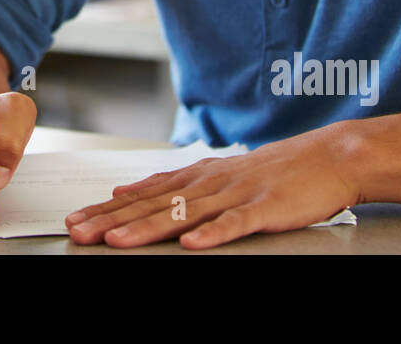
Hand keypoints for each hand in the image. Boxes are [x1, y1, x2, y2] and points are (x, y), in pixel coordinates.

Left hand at [64, 121, 361, 248]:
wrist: (327, 157)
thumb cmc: (272, 171)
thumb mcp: (214, 173)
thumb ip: (171, 185)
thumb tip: (125, 191)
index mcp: (194, 177)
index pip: (141, 195)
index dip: (105, 209)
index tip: (73, 220)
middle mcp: (208, 183)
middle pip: (152, 205)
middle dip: (111, 220)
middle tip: (78, 233)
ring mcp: (236, 195)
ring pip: (184, 214)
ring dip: (148, 229)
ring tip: (117, 241)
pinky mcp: (265, 208)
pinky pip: (235, 224)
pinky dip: (213, 234)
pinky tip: (192, 244)